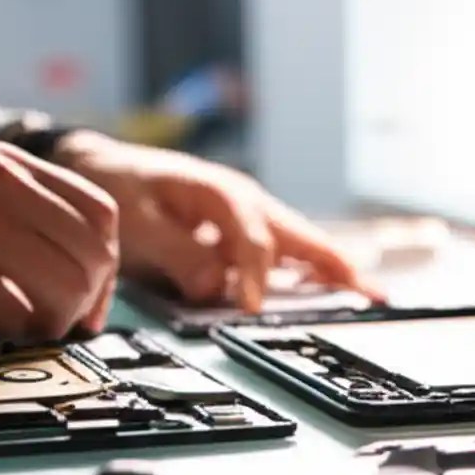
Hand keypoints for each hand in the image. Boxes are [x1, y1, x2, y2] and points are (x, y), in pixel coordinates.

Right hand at [0, 132, 118, 337]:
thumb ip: (12, 204)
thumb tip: (63, 261)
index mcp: (6, 163)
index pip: (101, 214)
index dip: (107, 266)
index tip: (90, 296)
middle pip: (93, 257)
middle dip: (87, 302)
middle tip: (60, 325)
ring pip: (66, 289)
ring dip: (55, 323)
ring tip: (21, 329)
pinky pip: (16, 315)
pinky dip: (14, 335)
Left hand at [54, 130, 379, 311]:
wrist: (102, 167)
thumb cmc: (119, 188)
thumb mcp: (136, 220)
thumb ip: (175, 253)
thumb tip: (216, 286)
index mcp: (221, 192)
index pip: (252, 239)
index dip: (256, 275)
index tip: (253, 307)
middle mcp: (246, 201)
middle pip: (300, 236)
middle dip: (336, 263)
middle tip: (372, 292)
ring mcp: (249, 215)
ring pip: (299, 244)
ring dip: (333, 267)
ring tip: (368, 293)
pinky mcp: (242, 231)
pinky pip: (284, 253)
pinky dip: (311, 270)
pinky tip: (330, 288)